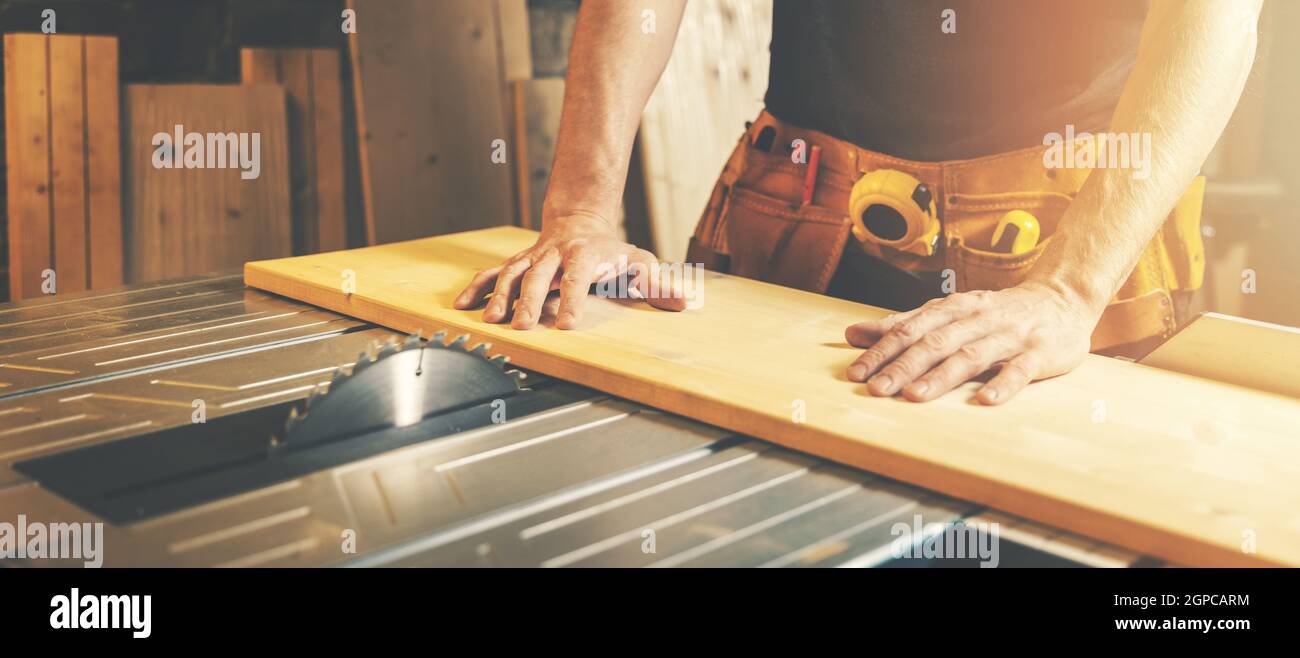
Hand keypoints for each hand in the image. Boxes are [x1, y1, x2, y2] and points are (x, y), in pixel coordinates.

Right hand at [453, 212, 685, 329]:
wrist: (579, 221)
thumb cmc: (611, 249)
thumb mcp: (638, 260)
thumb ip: (657, 282)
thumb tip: (682, 303)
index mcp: (584, 255)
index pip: (578, 277)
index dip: (572, 299)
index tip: (566, 324)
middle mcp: (553, 254)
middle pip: (539, 276)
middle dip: (528, 300)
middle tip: (521, 326)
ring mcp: (531, 258)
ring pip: (511, 274)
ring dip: (499, 296)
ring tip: (491, 320)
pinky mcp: (515, 263)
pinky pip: (492, 273)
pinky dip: (476, 288)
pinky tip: (462, 307)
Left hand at [843, 283, 1096, 403]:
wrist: (1063, 296)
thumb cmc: (997, 311)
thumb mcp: (949, 312)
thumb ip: (904, 324)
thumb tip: (853, 333)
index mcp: (954, 309)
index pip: (911, 329)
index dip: (881, 351)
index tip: (856, 373)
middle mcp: (978, 319)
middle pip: (935, 342)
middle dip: (903, 366)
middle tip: (876, 389)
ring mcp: (1010, 335)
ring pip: (971, 355)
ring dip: (941, 376)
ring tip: (914, 396)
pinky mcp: (1041, 352)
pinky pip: (1021, 369)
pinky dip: (1003, 384)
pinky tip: (985, 401)